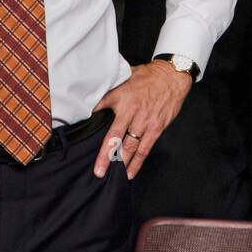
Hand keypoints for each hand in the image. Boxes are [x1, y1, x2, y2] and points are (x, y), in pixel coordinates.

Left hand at [91, 60, 191, 178]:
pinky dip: (137, 162)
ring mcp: (145, 121)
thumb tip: (91, 100)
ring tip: (110, 175)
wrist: (172, 76)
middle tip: (98, 170)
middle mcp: (132, 111)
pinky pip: (145, 149)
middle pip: (116, 137)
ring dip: (121, 162)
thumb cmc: (147, 77)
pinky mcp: (156, 127)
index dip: (90, 123)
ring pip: (131, 146)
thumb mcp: (124, 77)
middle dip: (106, 155)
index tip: (79, 137)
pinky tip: (130, 172)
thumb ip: (109, 91)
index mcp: (121, 98)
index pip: (101, 112)